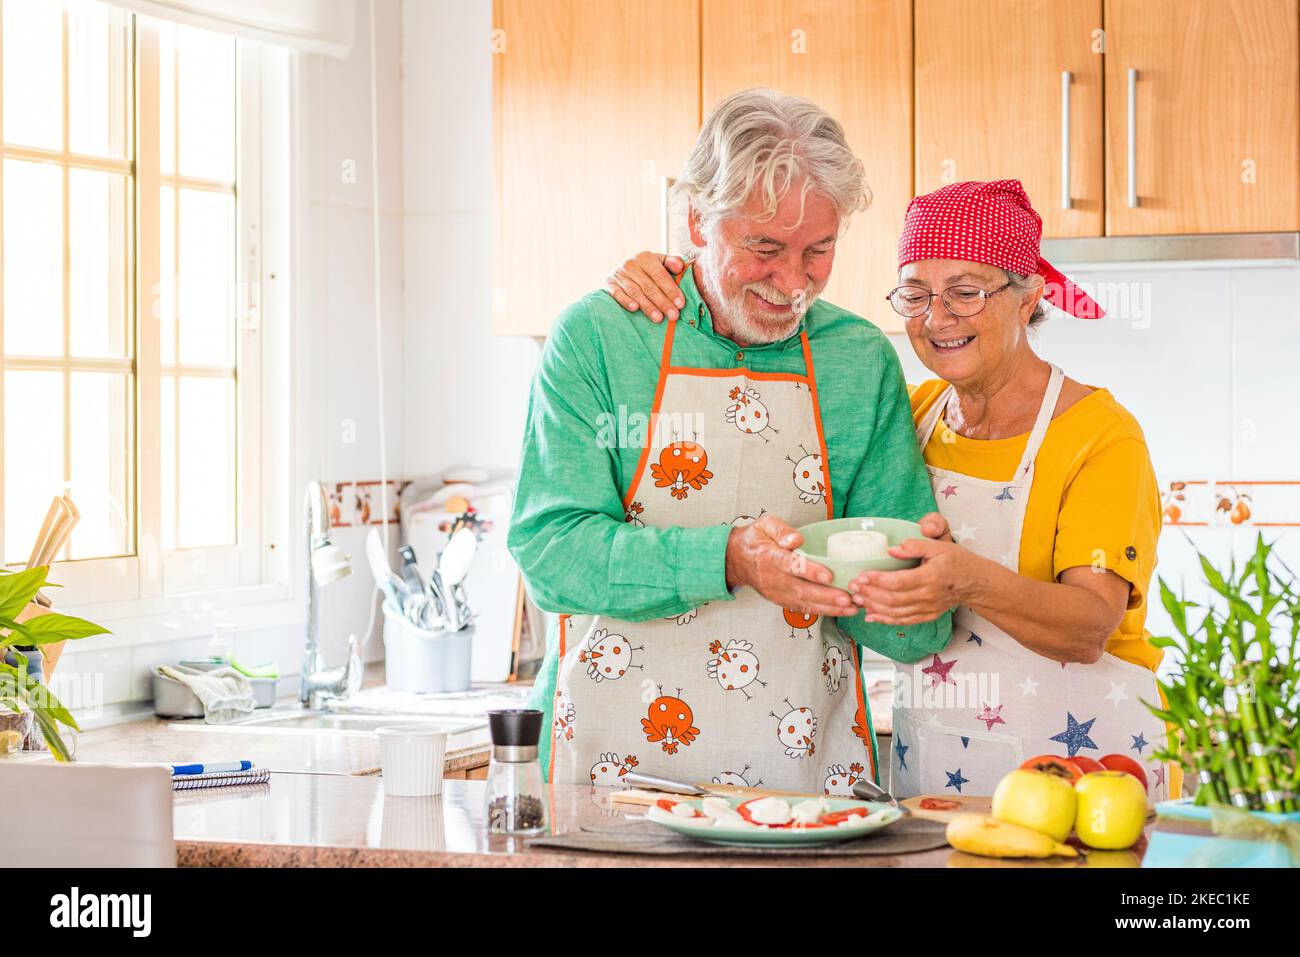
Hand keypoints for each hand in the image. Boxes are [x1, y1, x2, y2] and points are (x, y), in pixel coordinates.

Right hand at [605, 251, 685, 321]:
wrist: (619, 269)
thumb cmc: (645, 269)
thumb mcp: (658, 262)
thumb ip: (671, 262)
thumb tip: (681, 266)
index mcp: (646, 258)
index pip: (661, 275)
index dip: (671, 290)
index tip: (680, 304)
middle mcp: (631, 264)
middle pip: (649, 286)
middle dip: (663, 302)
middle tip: (673, 316)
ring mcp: (619, 274)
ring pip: (635, 292)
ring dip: (647, 306)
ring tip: (658, 318)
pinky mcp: (609, 284)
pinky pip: (617, 293)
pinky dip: (625, 301)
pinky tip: (634, 309)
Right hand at [726, 515, 854, 617]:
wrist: (736, 560)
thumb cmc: (756, 539)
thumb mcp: (764, 524)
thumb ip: (781, 529)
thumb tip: (797, 538)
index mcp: (769, 557)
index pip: (791, 565)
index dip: (809, 571)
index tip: (828, 575)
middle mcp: (773, 579)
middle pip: (801, 590)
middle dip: (826, 596)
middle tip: (848, 598)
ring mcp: (776, 593)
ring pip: (804, 603)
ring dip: (829, 608)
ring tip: (852, 608)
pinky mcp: (781, 601)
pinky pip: (802, 608)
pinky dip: (823, 612)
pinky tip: (841, 611)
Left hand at [847, 516, 975, 624]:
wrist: (975, 582)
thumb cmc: (956, 560)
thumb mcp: (938, 546)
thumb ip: (915, 545)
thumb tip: (891, 550)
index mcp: (931, 577)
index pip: (899, 582)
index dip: (877, 580)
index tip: (860, 575)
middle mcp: (928, 596)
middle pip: (893, 599)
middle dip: (870, 594)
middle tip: (852, 587)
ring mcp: (928, 609)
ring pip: (896, 613)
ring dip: (874, 607)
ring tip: (857, 599)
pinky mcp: (927, 616)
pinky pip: (903, 621)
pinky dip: (885, 620)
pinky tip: (870, 615)